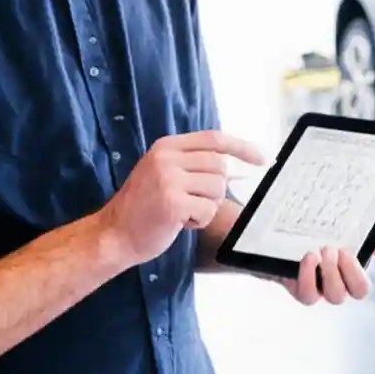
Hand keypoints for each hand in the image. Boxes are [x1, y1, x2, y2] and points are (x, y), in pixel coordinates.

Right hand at [97, 131, 265, 266]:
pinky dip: (200, 220)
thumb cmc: (143, 208)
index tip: (261, 158)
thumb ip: (194, 164)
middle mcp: (166, 158)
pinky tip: (180, 223)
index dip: (241, 147)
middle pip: (219, 166)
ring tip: (184, 212)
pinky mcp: (172, 203)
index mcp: (166, 147)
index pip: (214, 139)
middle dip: (217, 188)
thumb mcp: (163, 173)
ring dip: (207, 206)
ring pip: (217, 188)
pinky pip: (208, 209)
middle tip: (196, 202)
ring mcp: (168, 179)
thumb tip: (237, 167)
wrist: (113, 234)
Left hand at [281, 238, 374, 305]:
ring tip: (320, 251)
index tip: (349, 251)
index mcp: (347, 275)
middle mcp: (332, 286)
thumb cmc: (321, 234)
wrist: (284, 234)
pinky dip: (308, 276)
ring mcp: (314, 288)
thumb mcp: (346, 232)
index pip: (361, 288)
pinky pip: (307, 294)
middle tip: (334, 250)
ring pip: (330, 297)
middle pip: (343, 295)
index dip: (357, 274)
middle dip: (343, 273)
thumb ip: (369, 238)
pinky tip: (308, 257)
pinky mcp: (295, 286)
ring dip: (329, 274)